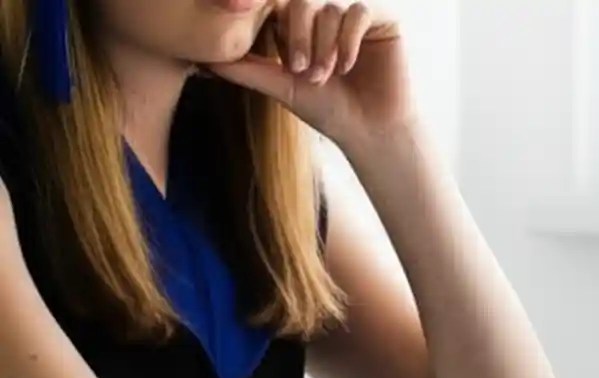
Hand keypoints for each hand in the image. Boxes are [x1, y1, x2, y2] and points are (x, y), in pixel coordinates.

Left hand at [207, 0, 413, 149]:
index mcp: (301, 21)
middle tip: (299, 69)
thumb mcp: (280, 86)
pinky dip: (349, 39)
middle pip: (301, 0)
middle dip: (298, 34)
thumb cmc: (328, 110)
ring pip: (330, 9)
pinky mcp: (382, 19)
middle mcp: (327, 11)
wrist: (370, 130)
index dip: (257, 1)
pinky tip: (347, 66)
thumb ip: (245, 68)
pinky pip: (358, 12)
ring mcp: (354, 13)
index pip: (277, 1)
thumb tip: (202, 57)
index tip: (234, 6)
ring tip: (325, 77)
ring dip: (324, 45)